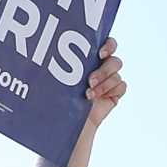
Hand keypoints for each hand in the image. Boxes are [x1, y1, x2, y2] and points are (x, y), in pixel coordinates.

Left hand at [65, 37, 126, 166]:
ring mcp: (109, 81)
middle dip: (104, 69)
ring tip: (88, 93)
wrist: (69, 123)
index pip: (106, 43)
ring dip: (103, 83)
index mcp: (90, 58)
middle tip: (90, 79)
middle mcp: (101, 68)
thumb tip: (45, 49)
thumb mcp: (58, 78)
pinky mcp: (115, 94)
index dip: (108, 44)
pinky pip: (121, 86)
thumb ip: (59, 62)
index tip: (99, 53)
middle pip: (114, 60)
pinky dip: (110, 91)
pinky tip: (97, 98)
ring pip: (117, 74)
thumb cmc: (58, 98)